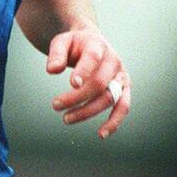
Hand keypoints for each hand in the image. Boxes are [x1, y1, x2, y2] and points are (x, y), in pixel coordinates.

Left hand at [46, 24, 130, 138]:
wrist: (92, 42)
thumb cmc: (75, 45)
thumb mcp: (61, 42)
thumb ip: (56, 54)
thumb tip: (52, 70)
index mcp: (98, 45)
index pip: (93, 58)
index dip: (84, 71)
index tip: (72, 83)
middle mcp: (113, 61)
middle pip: (99, 83)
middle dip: (77, 97)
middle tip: (55, 105)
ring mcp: (120, 76)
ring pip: (109, 98)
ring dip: (88, 111)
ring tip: (66, 119)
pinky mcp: (123, 89)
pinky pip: (123, 107)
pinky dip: (114, 122)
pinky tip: (101, 134)